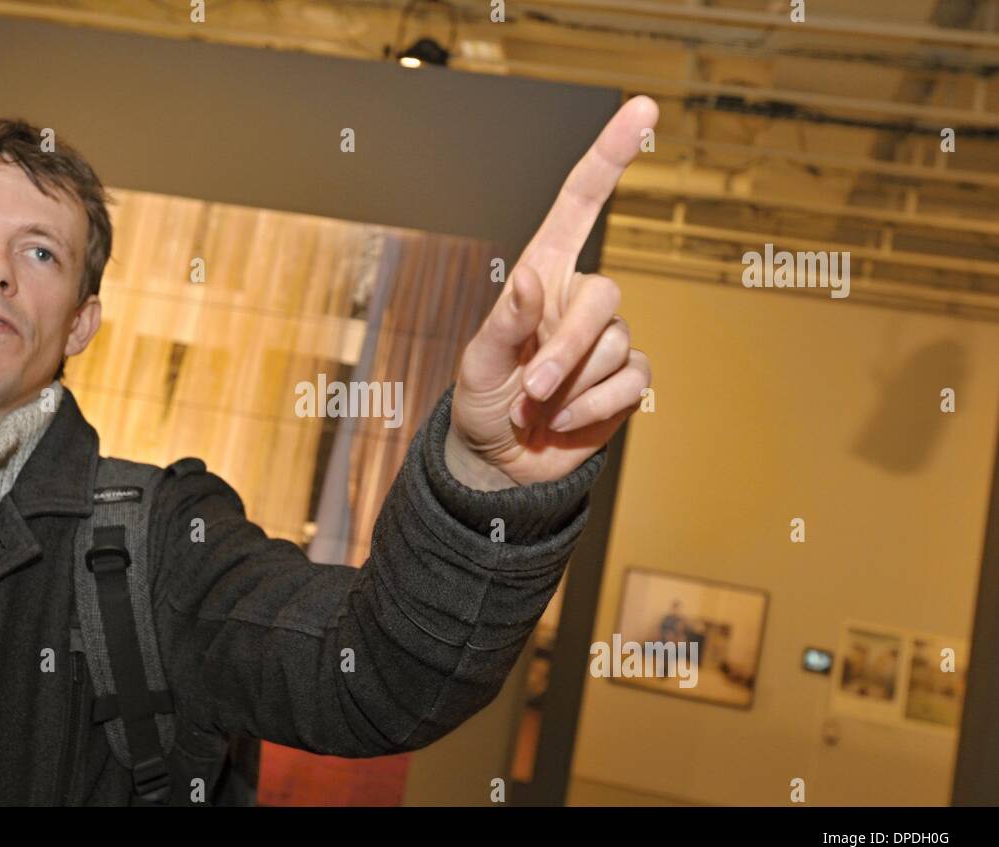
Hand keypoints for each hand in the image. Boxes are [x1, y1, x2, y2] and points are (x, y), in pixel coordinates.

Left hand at [447, 95, 657, 488]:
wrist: (502, 464)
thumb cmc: (482, 402)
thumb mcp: (477, 362)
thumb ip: (506, 321)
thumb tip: (532, 279)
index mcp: (543, 277)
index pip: (580, 205)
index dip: (609, 155)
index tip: (641, 110)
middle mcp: (579, 301)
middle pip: (606, 298)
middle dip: (566, 349)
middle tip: (531, 390)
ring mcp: (607, 340)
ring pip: (616, 347)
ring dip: (572, 387)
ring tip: (538, 409)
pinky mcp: (625, 381)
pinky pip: (633, 383)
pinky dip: (594, 409)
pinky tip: (565, 423)